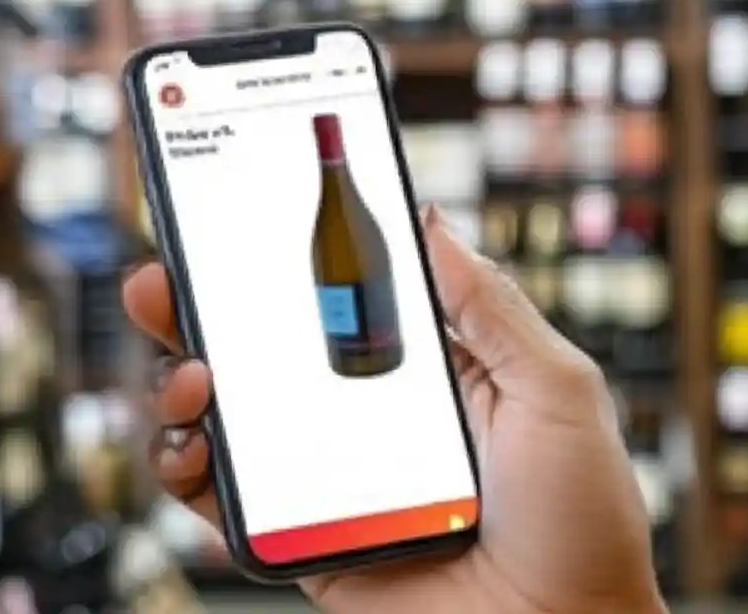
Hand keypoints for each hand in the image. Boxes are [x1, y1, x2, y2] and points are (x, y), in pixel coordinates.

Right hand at [123, 208, 666, 613]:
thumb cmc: (582, 520)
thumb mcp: (557, 390)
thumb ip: (492, 307)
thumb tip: (429, 219)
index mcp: (427, 369)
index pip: (342, 296)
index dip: (288, 256)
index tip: (241, 210)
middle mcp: (367, 414)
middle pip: (267, 348)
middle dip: (203, 305)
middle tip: (165, 276)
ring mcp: (329, 475)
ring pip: (231, 416)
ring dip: (186, 381)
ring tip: (195, 374)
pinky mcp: (303, 536)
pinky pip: (224, 499)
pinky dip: (186, 468)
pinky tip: (193, 444)